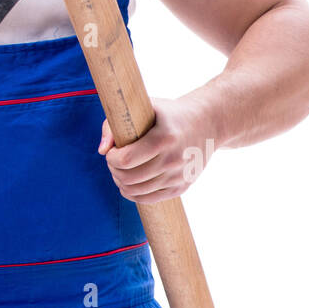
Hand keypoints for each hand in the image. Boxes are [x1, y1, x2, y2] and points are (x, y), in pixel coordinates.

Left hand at [97, 96, 216, 203]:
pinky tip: (129, 183)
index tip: (112, 151)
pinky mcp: (182, 187)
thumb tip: (101, 151)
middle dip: (114, 170)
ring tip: (120, 171)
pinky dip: (133, 194)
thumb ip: (116, 124)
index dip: (112, 158)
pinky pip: (150, 199)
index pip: (127, 160)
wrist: (207, 123)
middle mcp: (174, 159)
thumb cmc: (168, 114)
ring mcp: (179, 176)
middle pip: (130, 178)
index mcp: (164, 138)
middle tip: (114, 161)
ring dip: (121, 182)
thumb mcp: (144, 108)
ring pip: (137, 191)